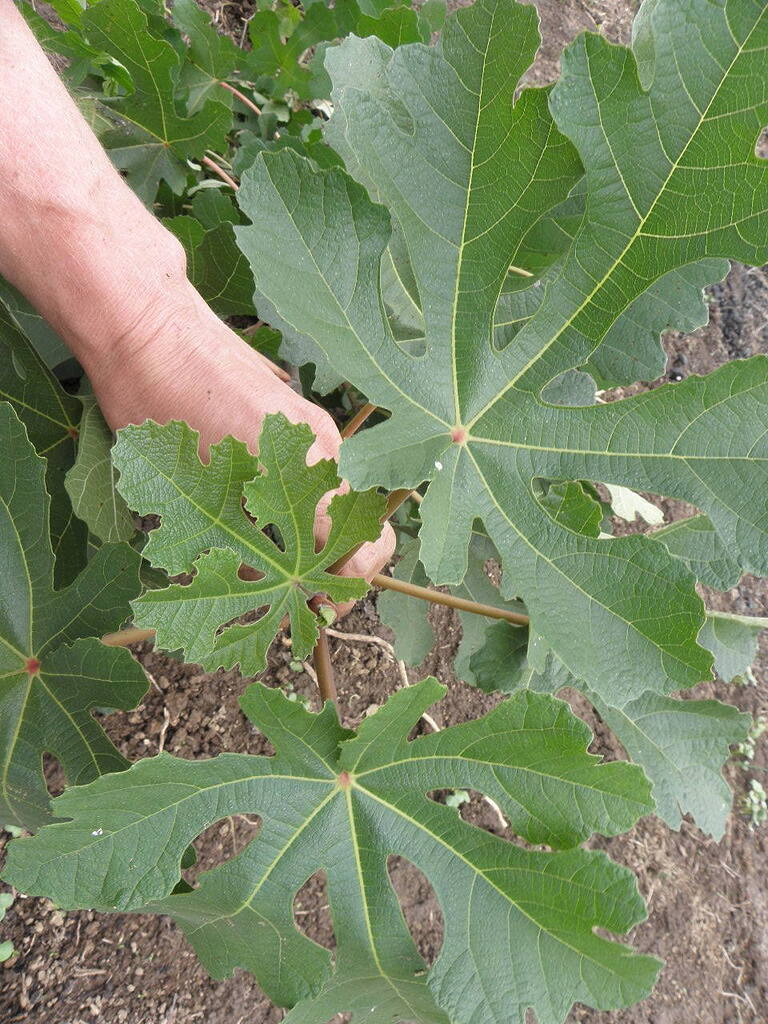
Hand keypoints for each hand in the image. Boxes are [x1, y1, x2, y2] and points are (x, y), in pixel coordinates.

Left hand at [88, 283, 394, 604]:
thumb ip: (235, 550)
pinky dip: (309, 498)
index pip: (365, 543)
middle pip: (365, 522)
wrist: (147, 324)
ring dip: (326, 532)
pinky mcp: (295, 411)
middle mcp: (322, 446)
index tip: (319, 601)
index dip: (350, 583)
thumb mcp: (186, 495)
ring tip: (282, 555)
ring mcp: (312, 424)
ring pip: (344, 494)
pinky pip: (322, 466)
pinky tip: (264, 509)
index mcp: (303, 472)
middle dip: (342, 563)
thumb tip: (258, 592)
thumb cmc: (155, 405)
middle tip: (304, 590)